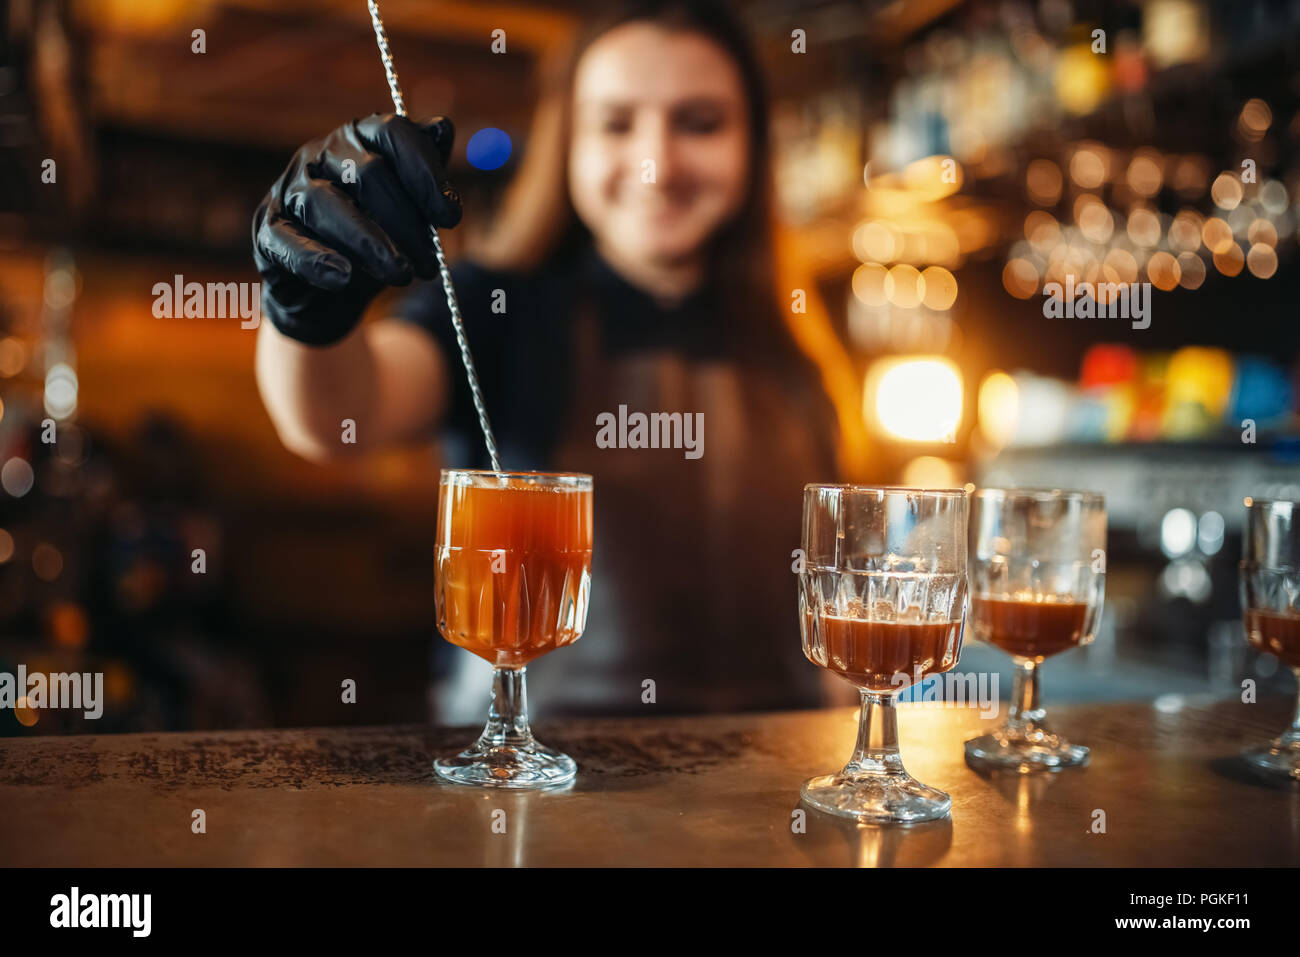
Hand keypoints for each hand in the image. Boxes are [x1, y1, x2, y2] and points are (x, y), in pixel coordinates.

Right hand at [251, 113, 461, 345]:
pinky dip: (316, 260)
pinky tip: (343, 278)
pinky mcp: (266, 229)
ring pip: (326, 205)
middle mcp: (320, 154)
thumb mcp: (408, 206)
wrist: (327, 292)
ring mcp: (289, 189)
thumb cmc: (374, 236)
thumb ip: (424, 170)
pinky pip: (287, 240)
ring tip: (401, 276)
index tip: (451, 218)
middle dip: (406, 222)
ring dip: (370, 243)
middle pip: (366, 173)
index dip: (426, 174)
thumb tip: (442, 127)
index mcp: (359, 138)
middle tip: (430, 265)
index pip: (393, 133)